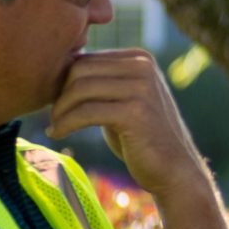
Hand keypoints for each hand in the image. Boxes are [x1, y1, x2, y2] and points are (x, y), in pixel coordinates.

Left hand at [49, 49, 208, 199]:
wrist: (175, 170)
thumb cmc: (143, 138)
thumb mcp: (124, 100)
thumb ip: (103, 82)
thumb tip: (61, 67)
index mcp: (141, 59)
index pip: (87, 58)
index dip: (64, 81)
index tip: (55, 103)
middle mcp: (144, 67)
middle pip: (81, 69)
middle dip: (60, 93)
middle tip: (54, 116)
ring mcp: (142, 89)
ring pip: (81, 88)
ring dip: (60, 109)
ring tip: (55, 125)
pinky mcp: (136, 113)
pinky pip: (86, 112)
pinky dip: (65, 123)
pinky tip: (56, 134)